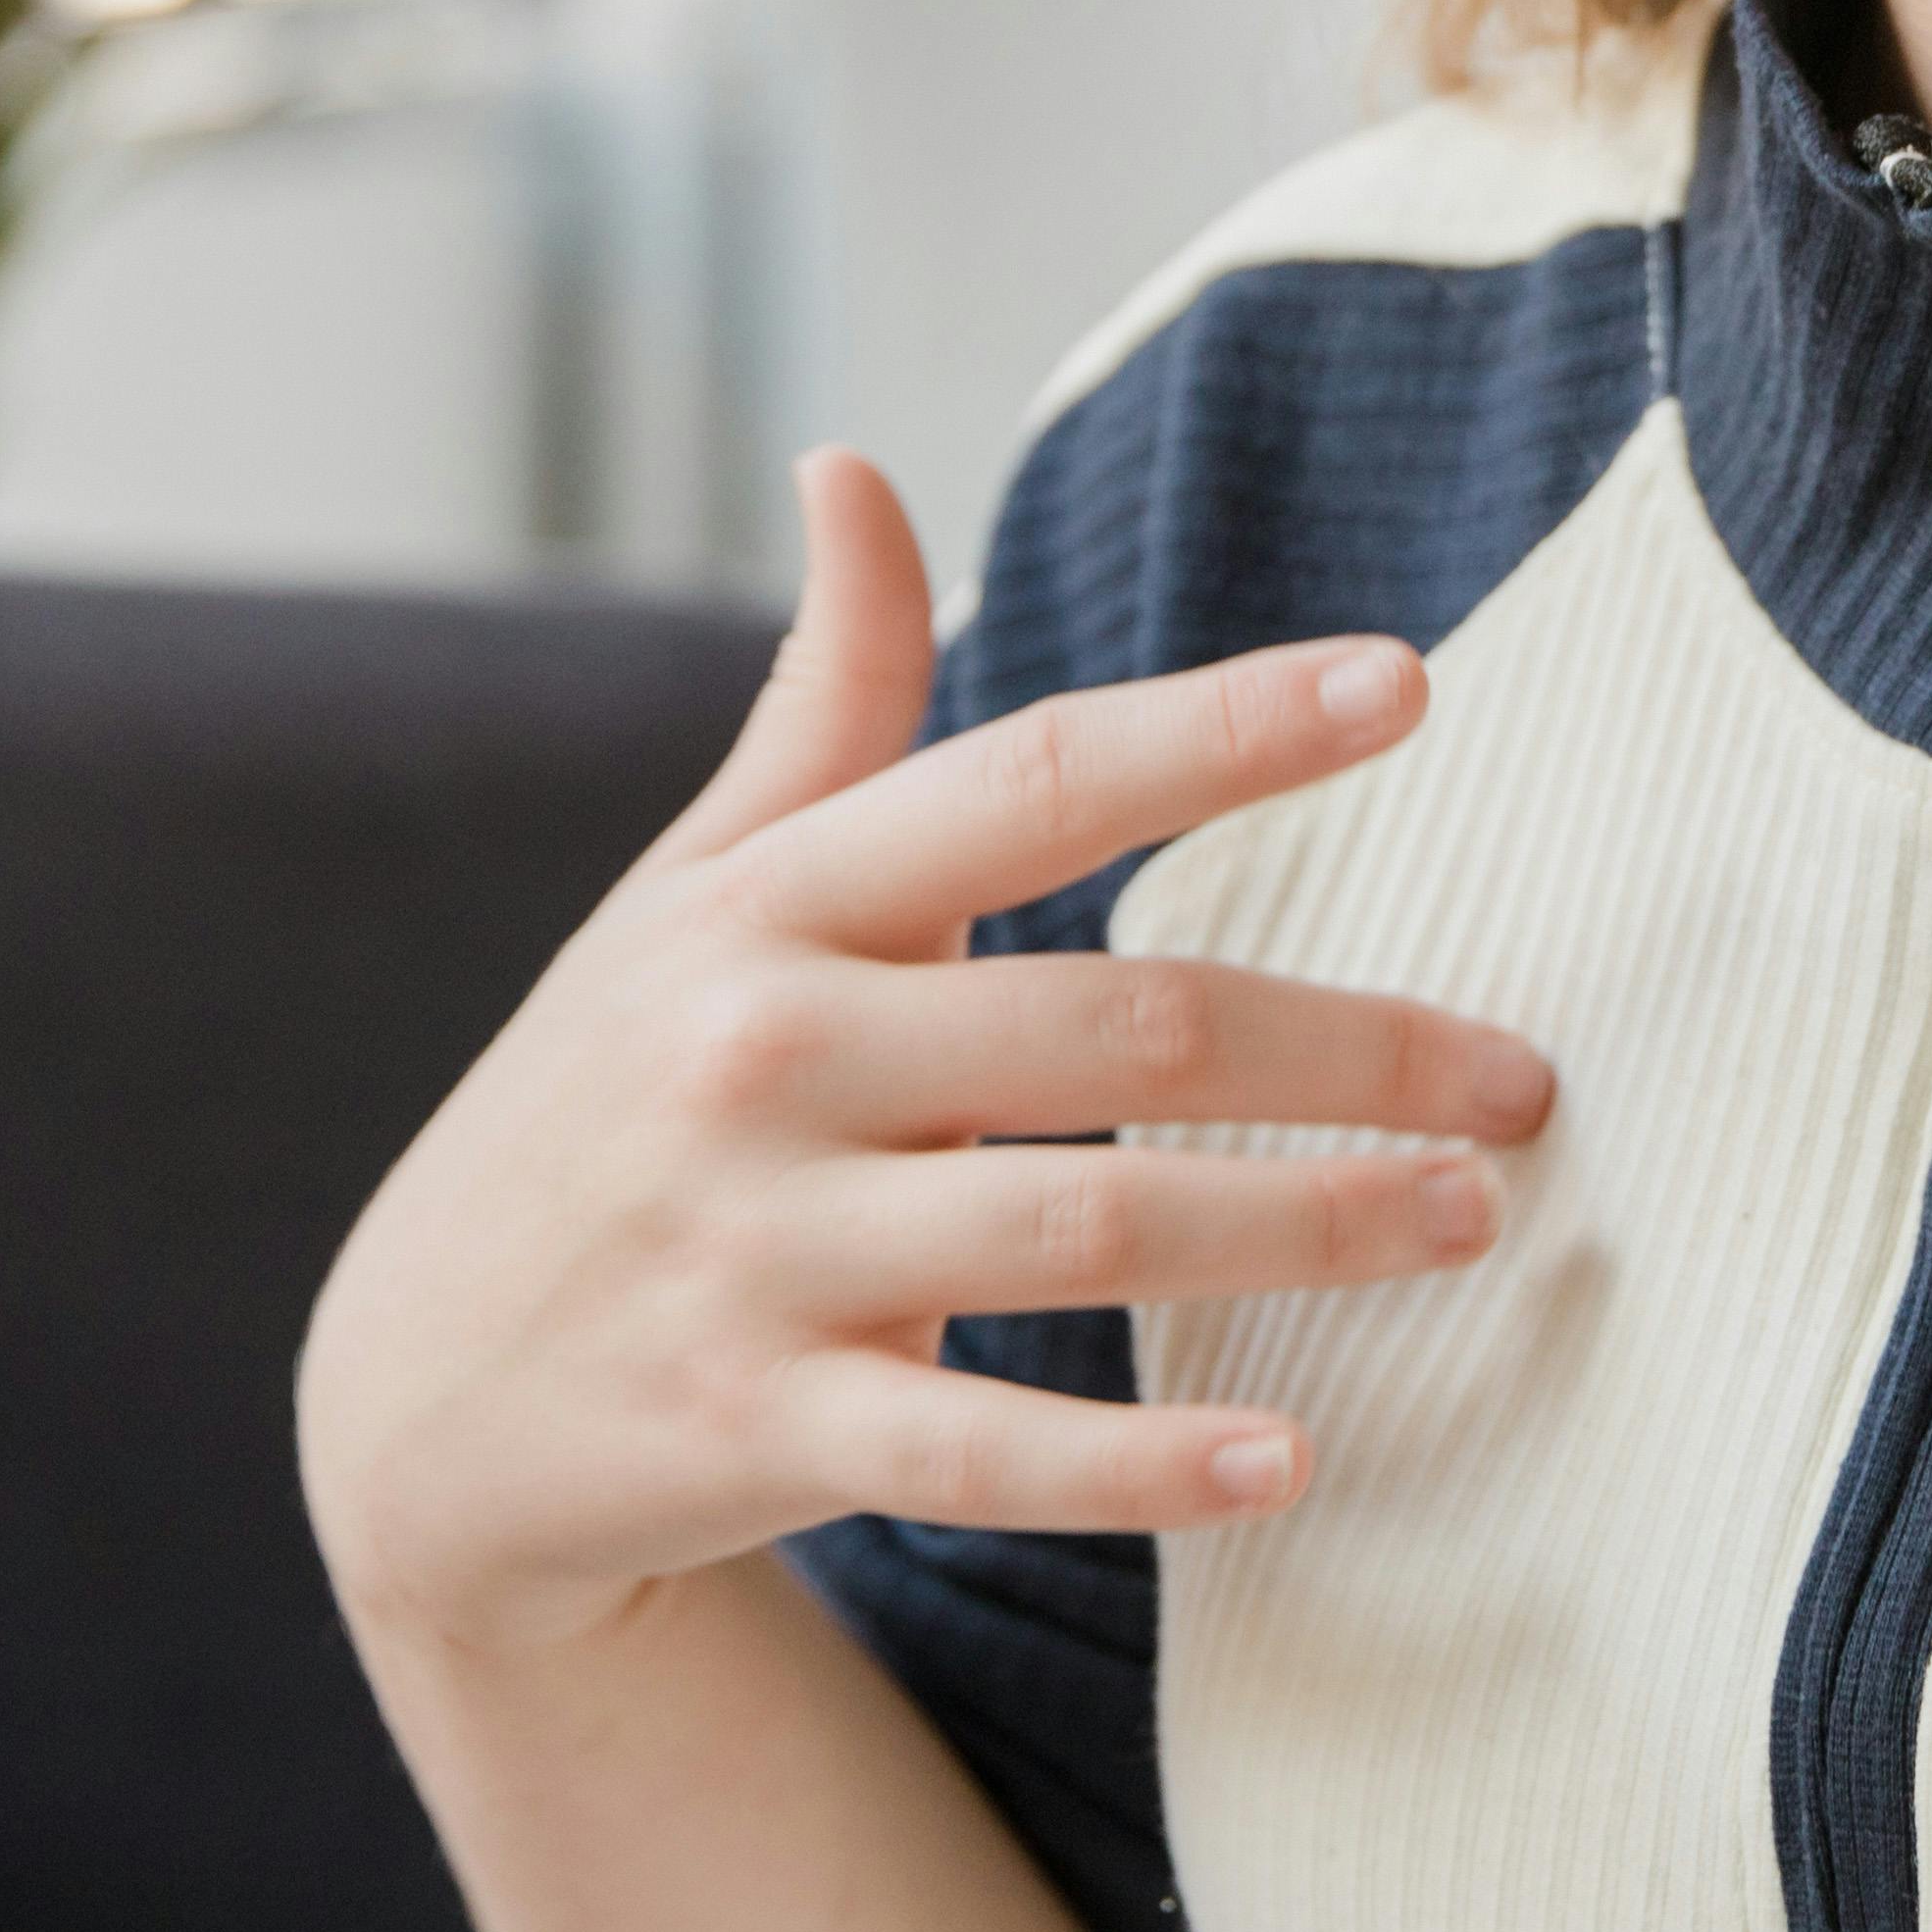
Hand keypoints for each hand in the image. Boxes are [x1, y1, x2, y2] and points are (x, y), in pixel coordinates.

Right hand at [300, 450, 1558, 1656]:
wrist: (409, 1399)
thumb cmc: (609, 1101)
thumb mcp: (687, 894)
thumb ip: (818, 704)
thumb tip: (854, 468)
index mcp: (772, 906)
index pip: (1029, 778)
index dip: (1220, 729)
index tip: (1404, 684)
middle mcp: (764, 1055)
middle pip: (1117, 1024)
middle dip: (1351, 1047)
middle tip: (1521, 1082)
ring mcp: (757, 1248)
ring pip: (1087, 1225)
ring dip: (1303, 1226)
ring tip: (1465, 1219)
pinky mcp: (756, 1429)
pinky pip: (981, 1450)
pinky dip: (1142, 1463)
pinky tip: (1289, 1460)